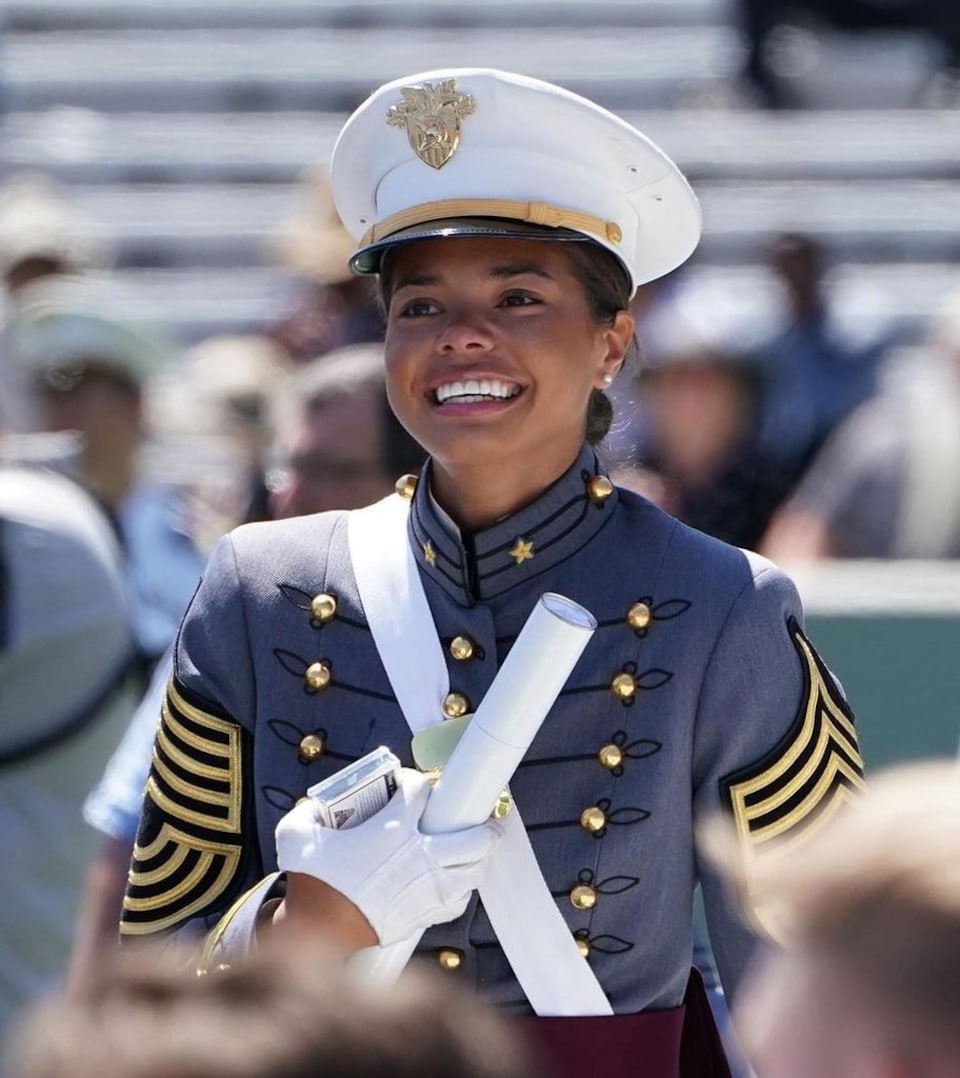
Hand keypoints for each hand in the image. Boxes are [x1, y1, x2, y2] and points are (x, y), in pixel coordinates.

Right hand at [275, 768, 501, 946]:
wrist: (317, 932)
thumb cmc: (311, 881)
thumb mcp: (297, 833)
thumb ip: (309, 810)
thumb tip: (318, 805)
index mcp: (393, 829)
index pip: (421, 791)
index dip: (415, 780)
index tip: (404, 783)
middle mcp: (418, 856)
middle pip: (473, 834)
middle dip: (480, 820)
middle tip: (476, 812)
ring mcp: (426, 887)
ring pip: (473, 868)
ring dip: (479, 855)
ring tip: (477, 845)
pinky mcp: (424, 914)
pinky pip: (458, 900)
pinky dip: (462, 888)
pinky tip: (455, 881)